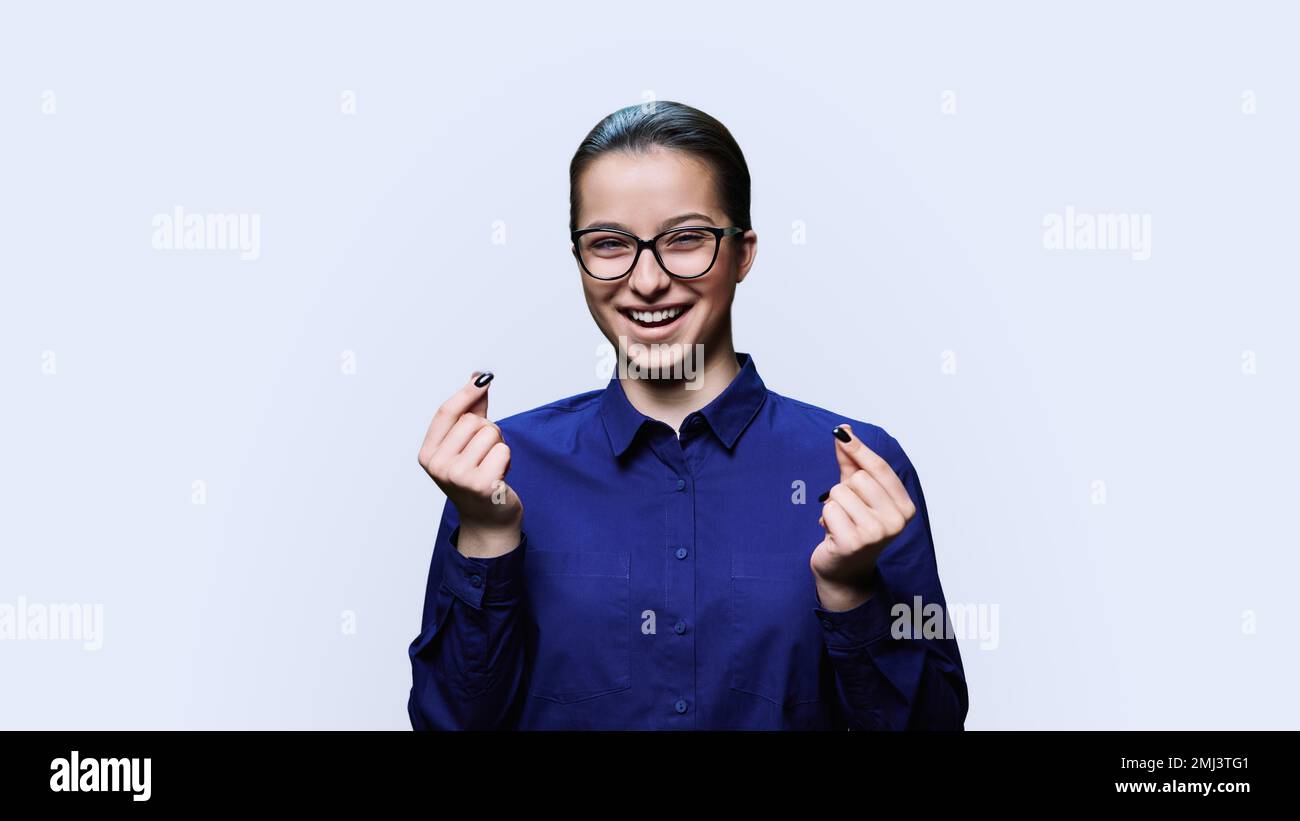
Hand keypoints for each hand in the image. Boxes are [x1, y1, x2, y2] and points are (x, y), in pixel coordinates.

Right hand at [417, 372, 522, 556]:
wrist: (488, 520)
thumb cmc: (478, 478)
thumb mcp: (468, 445)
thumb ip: (472, 412)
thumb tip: (478, 378)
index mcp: (428, 454)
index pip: (446, 413)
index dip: (466, 393)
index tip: (483, 379)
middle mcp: (438, 465)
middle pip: (473, 421)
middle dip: (488, 432)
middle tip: (486, 455)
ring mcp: (457, 476)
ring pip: (490, 434)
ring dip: (499, 447)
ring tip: (492, 466)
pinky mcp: (480, 484)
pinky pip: (503, 451)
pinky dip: (507, 461)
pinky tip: (499, 477)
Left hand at [810, 424, 916, 610]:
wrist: (844, 571)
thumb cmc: (852, 527)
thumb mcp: (855, 493)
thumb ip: (852, 462)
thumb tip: (844, 431)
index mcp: (904, 507)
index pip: (880, 468)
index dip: (859, 449)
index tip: (841, 432)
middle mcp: (896, 521)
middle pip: (857, 479)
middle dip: (844, 491)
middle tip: (848, 512)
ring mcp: (877, 533)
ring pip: (840, 493)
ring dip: (833, 506)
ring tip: (841, 524)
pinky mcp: (854, 543)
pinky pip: (829, 510)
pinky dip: (825, 519)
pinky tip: (834, 534)